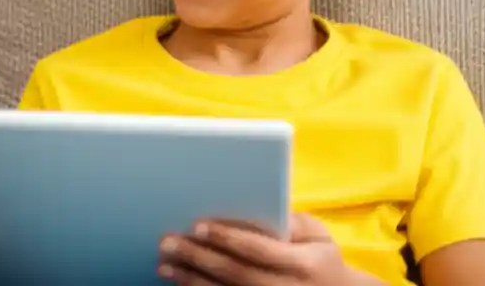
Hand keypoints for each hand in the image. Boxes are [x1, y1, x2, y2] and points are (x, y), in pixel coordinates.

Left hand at [157, 213, 369, 284]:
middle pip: (235, 273)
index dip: (227, 237)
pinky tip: (180, 284)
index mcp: (303, 264)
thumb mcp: (319, 235)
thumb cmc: (320, 258)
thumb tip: (253, 206)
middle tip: (168, 242)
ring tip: (164, 265)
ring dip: (190, 280)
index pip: (258, 249)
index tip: (198, 225)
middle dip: (198, 257)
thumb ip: (291, 221)